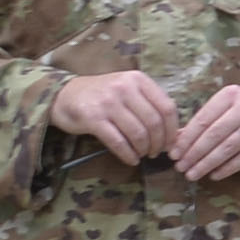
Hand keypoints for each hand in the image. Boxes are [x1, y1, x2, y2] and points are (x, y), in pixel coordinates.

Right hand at [49, 68, 179, 167]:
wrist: (65, 95)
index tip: (170, 143)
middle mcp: (124, 87)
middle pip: (154, 123)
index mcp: (138, 79)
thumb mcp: (127, 89)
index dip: (172, 130)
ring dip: (144, 150)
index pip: (167, 107)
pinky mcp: (93, 119)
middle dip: (158, 143)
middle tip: (155, 152)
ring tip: (142, 155)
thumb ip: (149, 104)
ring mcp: (108, 102)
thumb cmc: (102, 95)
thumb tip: (174, 132)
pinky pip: (119, 142)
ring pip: (138, 134)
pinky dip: (129, 155)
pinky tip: (131, 159)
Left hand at [170, 84, 239, 182]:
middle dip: (195, 153)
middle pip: (214, 134)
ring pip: (228, 147)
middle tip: (181, 168)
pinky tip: (214, 175)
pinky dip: (228, 167)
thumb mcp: (225, 109)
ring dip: (208, 163)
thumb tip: (175, 141)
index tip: (174, 154)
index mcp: (230, 94)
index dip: (187, 139)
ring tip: (193, 174)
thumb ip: (202, 122)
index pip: (203, 119)